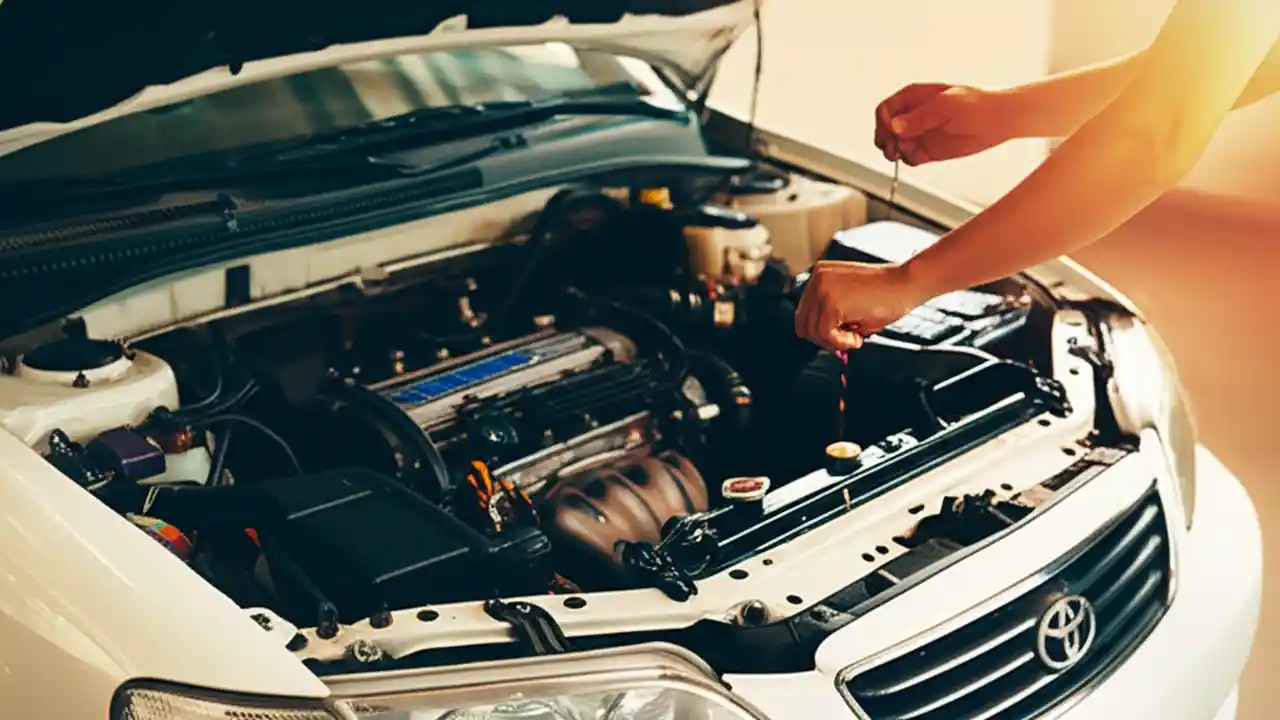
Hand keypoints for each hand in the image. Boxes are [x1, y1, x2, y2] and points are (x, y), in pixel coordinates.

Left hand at [794, 260, 925, 351]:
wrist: (907, 283)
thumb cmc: (886, 294)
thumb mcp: (850, 300)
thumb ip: (831, 313)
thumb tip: (820, 339)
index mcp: (820, 274)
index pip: (804, 312)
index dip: (820, 330)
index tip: (840, 335)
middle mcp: (817, 278)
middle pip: (803, 323)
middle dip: (824, 338)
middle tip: (847, 339)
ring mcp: (822, 289)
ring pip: (812, 332)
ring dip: (834, 341)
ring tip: (856, 336)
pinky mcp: (831, 303)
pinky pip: (825, 335)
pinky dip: (841, 343)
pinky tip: (858, 337)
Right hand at [875, 83, 1010, 165]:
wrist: (999, 121)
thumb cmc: (977, 105)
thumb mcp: (946, 106)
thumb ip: (919, 117)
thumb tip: (895, 126)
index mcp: (914, 97)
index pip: (885, 110)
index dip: (883, 123)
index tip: (891, 133)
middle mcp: (913, 115)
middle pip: (884, 128)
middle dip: (884, 139)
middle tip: (893, 149)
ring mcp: (920, 133)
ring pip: (894, 145)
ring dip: (893, 152)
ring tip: (901, 154)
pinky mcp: (928, 150)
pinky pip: (909, 157)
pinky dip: (908, 160)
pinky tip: (916, 158)